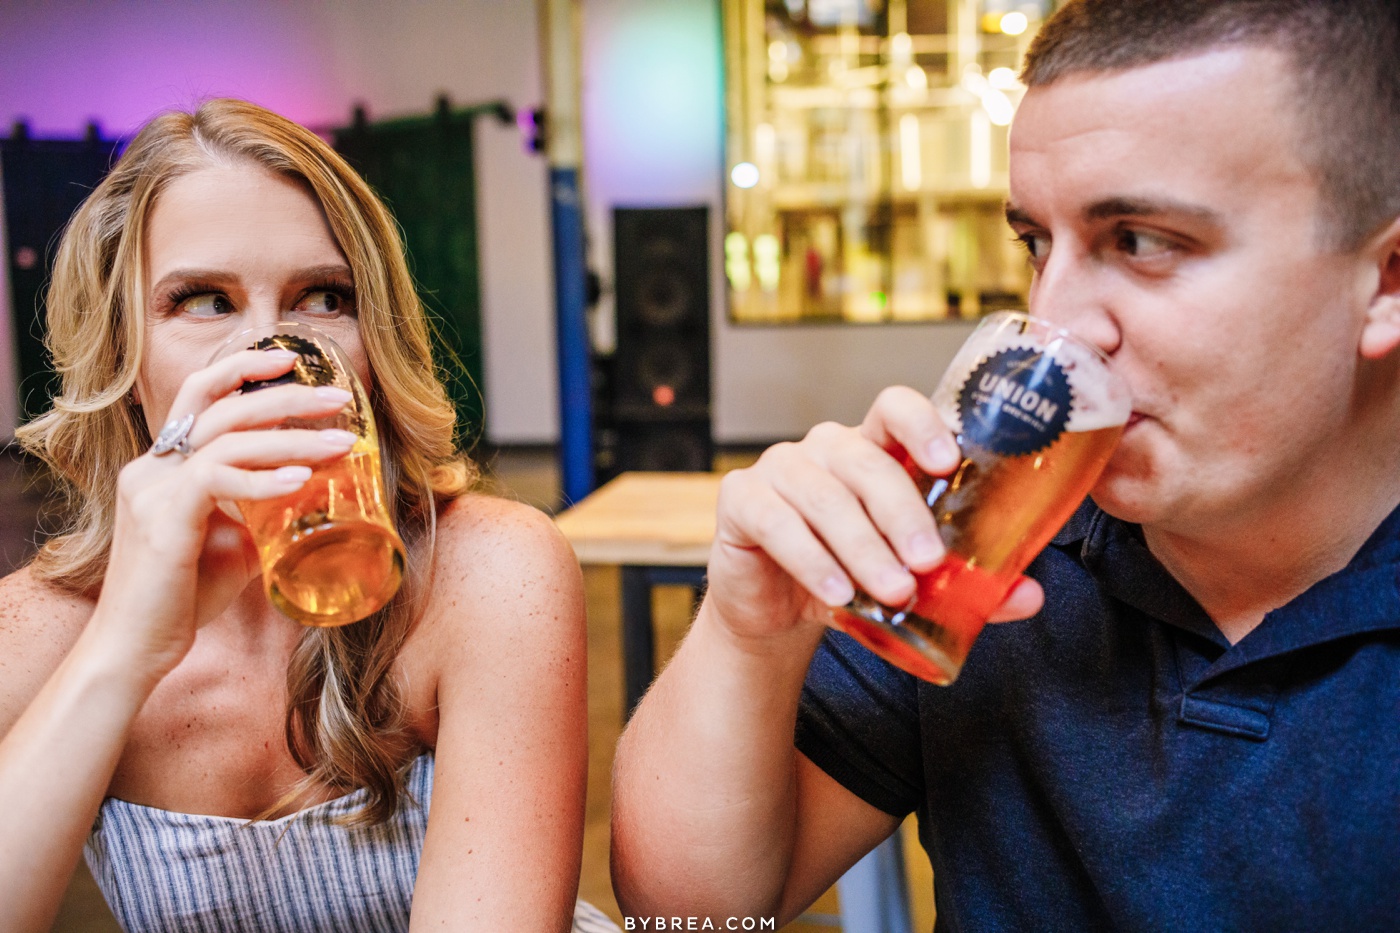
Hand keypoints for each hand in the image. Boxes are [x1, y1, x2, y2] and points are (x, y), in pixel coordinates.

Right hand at [93, 349, 358, 681]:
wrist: (135, 649)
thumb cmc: (181, 598)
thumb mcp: (231, 546)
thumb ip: (260, 516)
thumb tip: (308, 503)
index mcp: (164, 467)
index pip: (199, 397)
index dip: (241, 369)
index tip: (290, 360)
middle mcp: (152, 469)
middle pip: (220, 407)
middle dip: (283, 396)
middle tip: (337, 398)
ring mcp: (152, 492)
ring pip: (226, 440)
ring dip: (290, 438)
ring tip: (340, 442)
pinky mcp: (161, 521)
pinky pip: (214, 481)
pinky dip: (261, 478)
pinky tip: (299, 481)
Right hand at [706, 386, 1043, 646]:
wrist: (777, 615)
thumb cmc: (850, 578)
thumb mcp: (909, 581)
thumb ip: (967, 585)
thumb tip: (1030, 594)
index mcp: (871, 450)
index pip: (894, 408)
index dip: (920, 423)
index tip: (947, 462)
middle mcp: (824, 449)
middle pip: (864, 461)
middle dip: (901, 513)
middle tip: (927, 563)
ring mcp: (779, 469)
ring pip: (823, 496)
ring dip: (862, 547)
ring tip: (891, 591)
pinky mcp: (741, 499)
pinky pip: (777, 522)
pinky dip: (811, 560)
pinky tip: (837, 593)